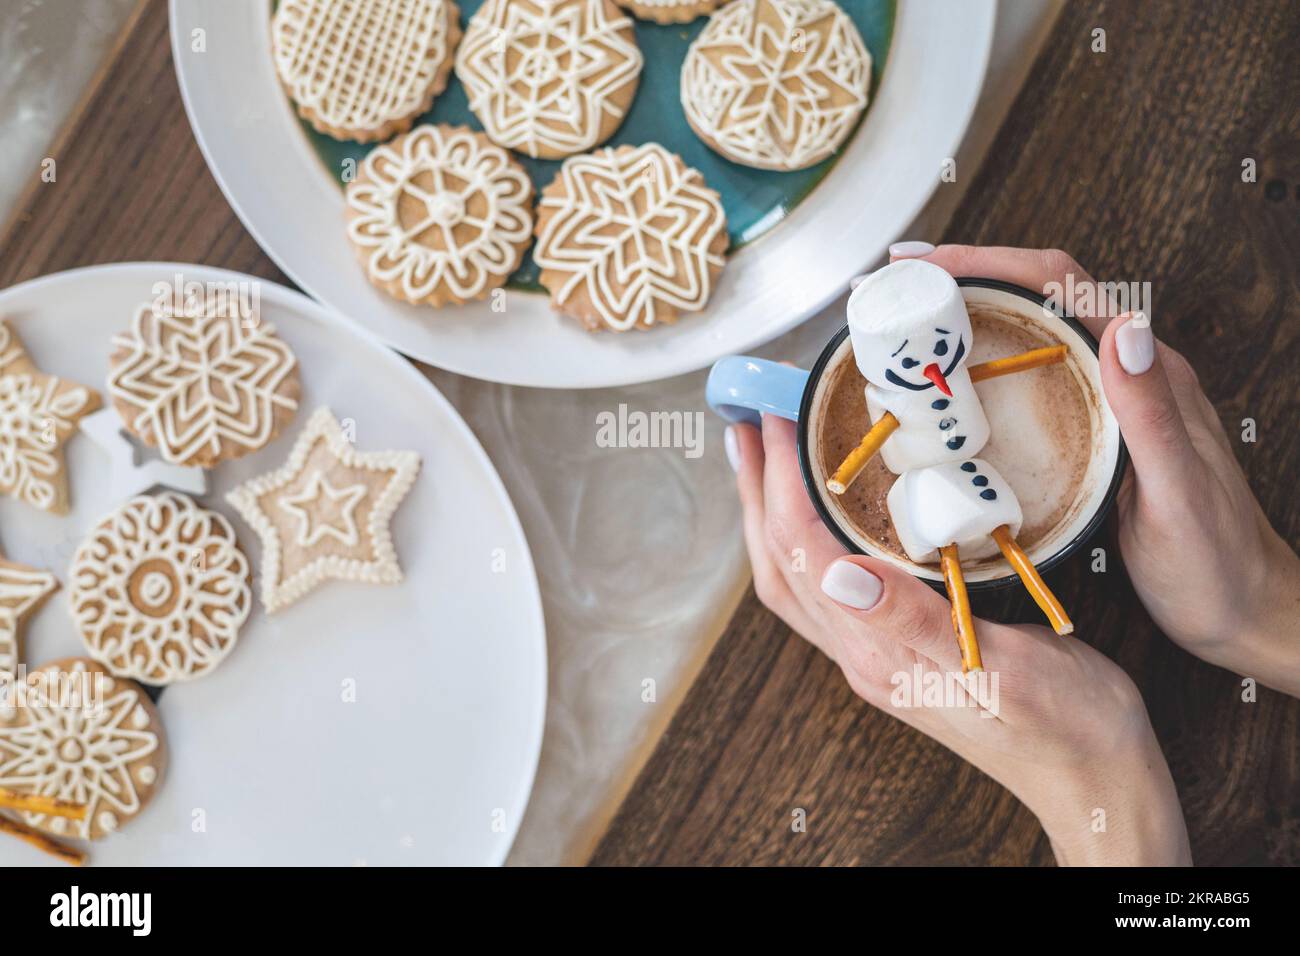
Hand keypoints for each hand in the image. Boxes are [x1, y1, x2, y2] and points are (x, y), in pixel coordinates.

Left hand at [729, 415, 1191, 864]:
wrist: (1095, 779)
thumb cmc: (1065, 727)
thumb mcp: (999, 667)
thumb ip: (914, 621)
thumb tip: (838, 575)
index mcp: (882, 654)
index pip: (805, 555)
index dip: (782, 485)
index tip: (775, 424)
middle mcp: (865, 657)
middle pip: (782, 567)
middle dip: (757, 495)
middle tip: (748, 429)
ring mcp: (876, 659)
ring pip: (796, 582)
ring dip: (771, 519)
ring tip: (766, 462)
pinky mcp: (896, 655)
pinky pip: (826, 592)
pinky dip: (807, 543)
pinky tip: (819, 520)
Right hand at [894, 245, 1299, 695]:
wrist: (1242, 610)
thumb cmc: (1216, 562)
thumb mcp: (1179, 492)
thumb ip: (1151, 412)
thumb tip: (1126, 325)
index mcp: (1147, 372)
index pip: (1062, 285)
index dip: (991, 263)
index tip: (928, 265)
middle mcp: (1123, 376)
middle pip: (1035, 297)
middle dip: (962, 277)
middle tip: (894, 284)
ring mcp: (1104, 404)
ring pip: (1026, 335)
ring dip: (964, 316)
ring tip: (903, 321)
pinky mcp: (1087, 436)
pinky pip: (1024, 383)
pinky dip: (975, 368)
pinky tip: (942, 387)